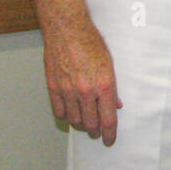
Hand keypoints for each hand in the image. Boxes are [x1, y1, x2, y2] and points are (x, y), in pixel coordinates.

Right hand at [42, 22, 121, 144]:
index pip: (108, 119)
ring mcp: (68, 90)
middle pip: (91, 124)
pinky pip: (59, 111)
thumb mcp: (109, 63)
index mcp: (104, 84)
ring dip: (81, 125)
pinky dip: (66, 116)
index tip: (109, 140)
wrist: (67, 29)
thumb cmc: (90, 42)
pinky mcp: (53, 87)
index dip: (109, 134)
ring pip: (74, 120)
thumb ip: (112, 87)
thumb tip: (116, 105)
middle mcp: (86, 90)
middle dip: (95, 131)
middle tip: (97, 132)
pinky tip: (70, 114)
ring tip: (85, 123)